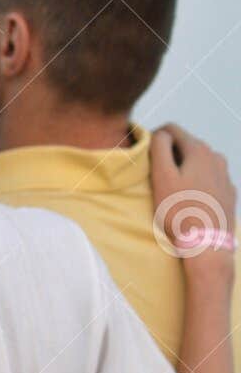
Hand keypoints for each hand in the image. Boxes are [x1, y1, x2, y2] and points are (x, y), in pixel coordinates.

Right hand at [151, 124, 234, 281]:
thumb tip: (159, 133)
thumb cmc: (179, 211)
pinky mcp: (228, 191)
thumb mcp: (162, 177)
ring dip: (183, 167)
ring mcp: (225, 174)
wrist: (207, 243)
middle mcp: (215, 157)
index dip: (153, 137)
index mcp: (198, 150)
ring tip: (171, 188)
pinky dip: (196, 180)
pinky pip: (209, 177)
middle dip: (169, 153)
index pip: (171, 129)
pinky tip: (189, 198)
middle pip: (186, 144)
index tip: (144, 155)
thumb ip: (159, 149)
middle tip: (154, 175)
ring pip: (199, 161)